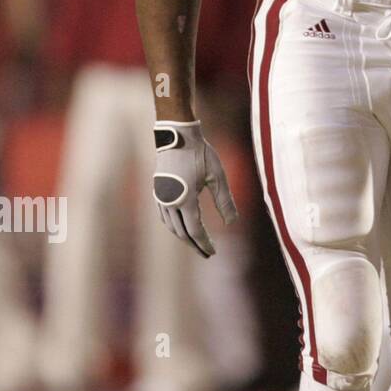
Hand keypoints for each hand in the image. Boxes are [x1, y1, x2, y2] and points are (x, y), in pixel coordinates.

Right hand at [153, 120, 237, 256]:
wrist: (177, 136)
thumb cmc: (200, 153)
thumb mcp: (217, 176)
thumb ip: (225, 200)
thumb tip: (232, 222)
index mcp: (185, 199)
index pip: (195, 230)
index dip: (204, 243)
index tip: (213, 253)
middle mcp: (169, 201)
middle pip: (181, 232)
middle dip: (194, 245)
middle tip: (206, 254)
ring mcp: (161, 197)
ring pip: (171, 226)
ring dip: (183, 237)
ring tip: (197, 243)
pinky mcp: (158, 192)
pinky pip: (164, 217)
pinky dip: (174, 227)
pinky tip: (182, 227)